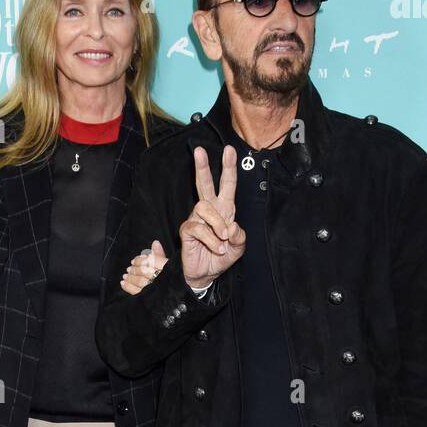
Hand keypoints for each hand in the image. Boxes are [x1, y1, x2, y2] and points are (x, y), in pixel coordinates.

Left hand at [120, 239, 167, 294]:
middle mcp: (162, 279)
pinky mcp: (148, 298)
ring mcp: (155, 289)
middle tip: (129, 268)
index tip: (134, 260)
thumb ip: (160, 254)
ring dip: (130, 277)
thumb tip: (155, 242)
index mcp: (167, 269)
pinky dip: (128, 287)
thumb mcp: (167, 266)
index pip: (152, 261)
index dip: (141, 260)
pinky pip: (136, 292)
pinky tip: (123, 283)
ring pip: (140, 281)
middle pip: (145, 270)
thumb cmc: (170, 279)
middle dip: (135, 269)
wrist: (172, 296)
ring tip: (125, 275)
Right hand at [180, 144, 245, 285]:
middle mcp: (209, 210)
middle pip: (204, 184)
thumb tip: (232, 226)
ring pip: (204, 207)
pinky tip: (216, 247)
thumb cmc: (222, 257)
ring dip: (217, 223)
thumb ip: (240, 236)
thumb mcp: (238, 248)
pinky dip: (210, 239)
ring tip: (223, 238)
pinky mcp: (187, 231)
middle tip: (199, 151)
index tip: (230, 151)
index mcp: (224, 210)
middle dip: (203, 167)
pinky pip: (198, 228)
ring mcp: (196, 219)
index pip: (227, 186)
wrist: (207, 275)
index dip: (228, 168)